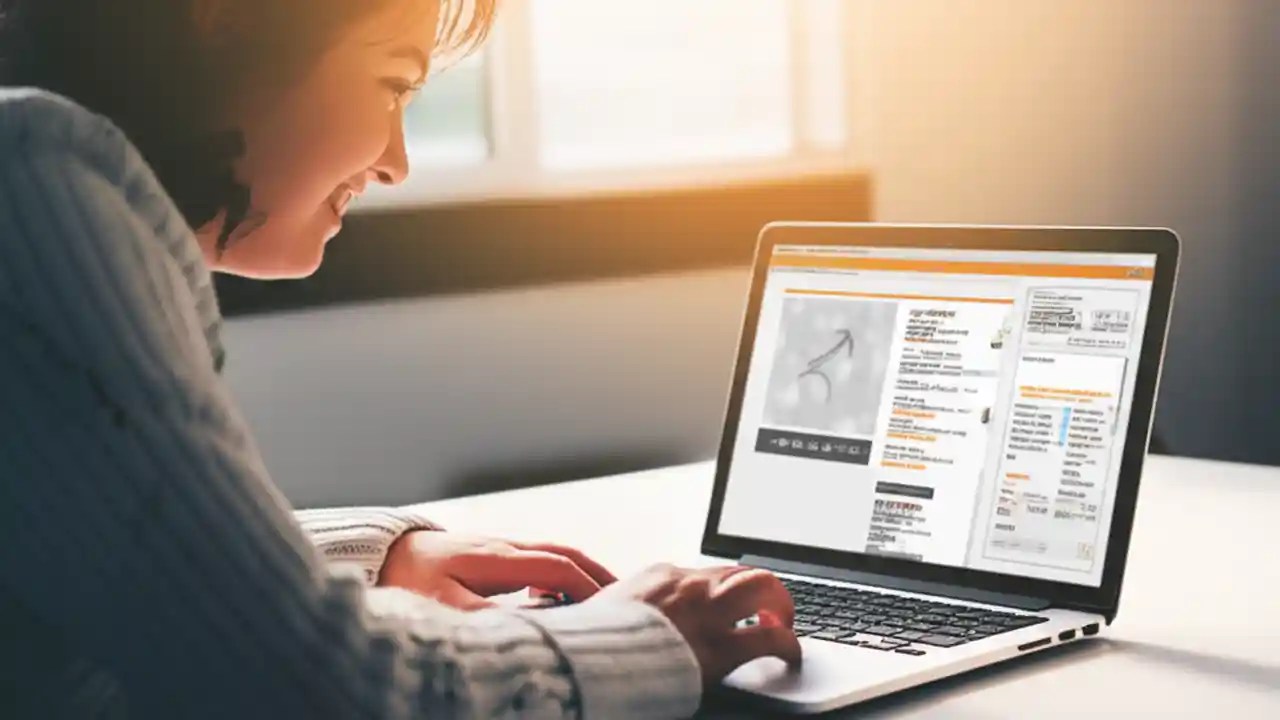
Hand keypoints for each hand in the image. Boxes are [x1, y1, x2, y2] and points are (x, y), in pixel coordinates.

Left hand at [377, 532, 616, 609]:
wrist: (383, 554)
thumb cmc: (409, 581)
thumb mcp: (445, 606)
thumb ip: (488, 616)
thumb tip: (530, 625)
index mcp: (499, 558)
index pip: (559, 567)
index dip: (590, 586)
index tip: (612, 608)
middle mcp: (505, 547)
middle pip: (565, 553)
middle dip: (599, 573)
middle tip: (629, 596)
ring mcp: (500, 547)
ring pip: (554, 553)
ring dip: (583, 572)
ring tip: (605, 596)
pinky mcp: (492, 554)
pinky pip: (538, 560)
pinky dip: (561, 574)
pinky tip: (561, 597)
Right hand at [591, 563, 801, 685]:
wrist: (589, 659)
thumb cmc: (590, 641)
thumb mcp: (603, 612)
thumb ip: (625, 609)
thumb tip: (619, 616)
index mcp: (660, 576)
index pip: (703, 573)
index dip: (720, 590)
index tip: (723, 604)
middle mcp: (690, 584)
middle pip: (740, 570)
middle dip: (762, 587)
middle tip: (769, 609)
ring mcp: (708, 612)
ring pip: (763, 586)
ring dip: (781, 603)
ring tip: (786, 622)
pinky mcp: (721, 647)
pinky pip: (770, 638)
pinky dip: (787, 644)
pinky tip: (790, 654)